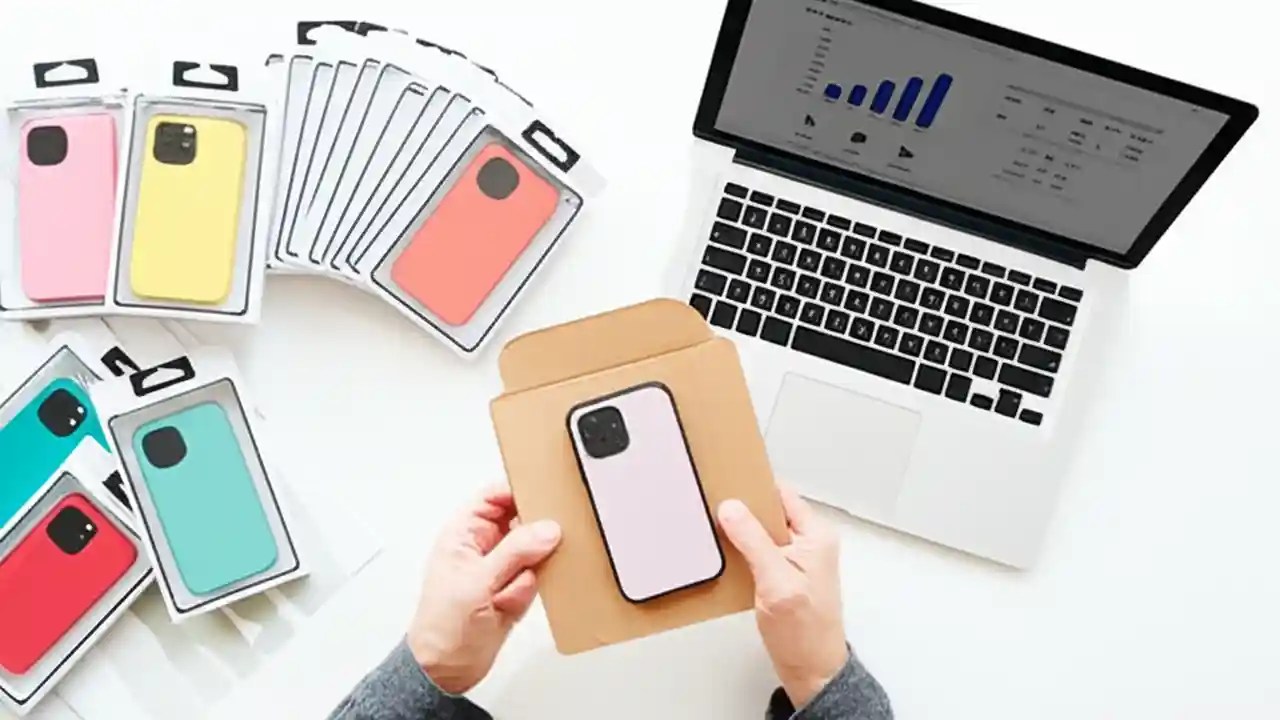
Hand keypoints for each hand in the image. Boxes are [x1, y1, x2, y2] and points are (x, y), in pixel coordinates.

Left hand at [407, 484, 561, 694]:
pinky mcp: (514, 588)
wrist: (447, 669)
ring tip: (503, 595)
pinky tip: (508, 606)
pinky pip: (536, 577)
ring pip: (533, 553)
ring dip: (524, 576)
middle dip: (527, 544)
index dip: (518, 491)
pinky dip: (527, 592)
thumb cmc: (442, 626)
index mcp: (463, 533)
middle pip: (522, 523)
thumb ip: (515, 552)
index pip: (495, 496)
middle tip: (524, 559)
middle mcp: (483, 546)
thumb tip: (547, 529)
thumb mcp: (478, 582)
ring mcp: (500, 567)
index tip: (544, 495)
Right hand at [718, 488, 848, 708]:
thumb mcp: (777, 582)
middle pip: (770, 512)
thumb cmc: (806, 633)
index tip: (728, 481)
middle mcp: (808, 544)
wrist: (811, 670)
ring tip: (717, 531)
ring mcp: (796, 560)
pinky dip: (741, 553)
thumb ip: (754, 542)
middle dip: (743, 510)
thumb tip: (732, 509)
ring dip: (740, 533)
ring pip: (761, 532)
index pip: (782, 495)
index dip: (755, 486)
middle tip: (715, 507)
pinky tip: (727, 558)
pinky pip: (758, 552)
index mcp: (816, 537)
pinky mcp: (783, 575)